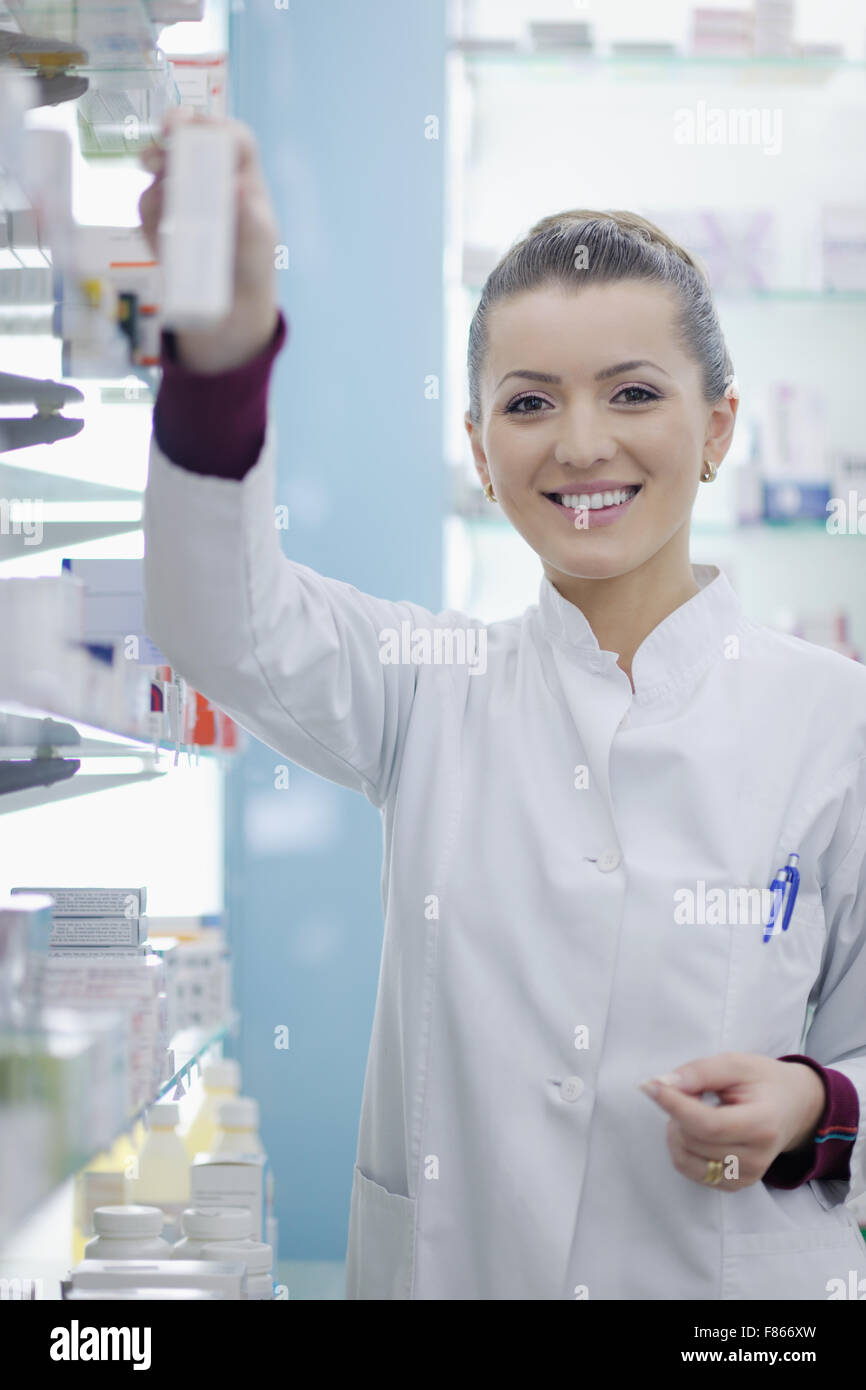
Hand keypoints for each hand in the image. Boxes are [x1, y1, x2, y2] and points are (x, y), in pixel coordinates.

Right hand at [137, 108, 279, 372]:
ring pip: (160, 163)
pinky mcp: (158, 218)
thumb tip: (236, 188)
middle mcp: (207, 175)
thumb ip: (248, 218)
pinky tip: (158, 227)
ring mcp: (179, 192)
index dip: (212, 125)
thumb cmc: (251, 266)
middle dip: (173, 128)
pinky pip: (147, 203)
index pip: (230, 137)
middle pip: (188, 137)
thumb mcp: (259, 243)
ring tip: (153, 167)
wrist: (229, 308)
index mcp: (240, 174)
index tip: (194, 128)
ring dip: (154, 159)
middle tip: (167, 133)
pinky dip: (149, 207)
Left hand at [638, 1052, 825, 1191]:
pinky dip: (684, 1148)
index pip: (708, 1124)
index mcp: (762, 1125)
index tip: (650, 1085)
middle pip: (693, 1140)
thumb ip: (700, 1072)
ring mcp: (746, 1177)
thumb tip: (663, 1084)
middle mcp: (756, 1159)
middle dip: (677, 1112)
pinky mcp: (734, 1185)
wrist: (794, 1108)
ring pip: (685, 1158)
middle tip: (691, 1092)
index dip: (674, 1105)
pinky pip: (690, 1170)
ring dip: (678, 1130)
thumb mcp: (736, 1063)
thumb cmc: (763, 1082)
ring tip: (696, 1110)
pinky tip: (698, 1131)